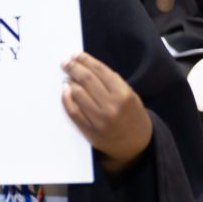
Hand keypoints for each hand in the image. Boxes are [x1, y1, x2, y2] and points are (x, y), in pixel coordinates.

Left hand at [62, 52, 152, 174]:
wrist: (137, 146)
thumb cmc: (132, 117)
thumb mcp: (131, 96)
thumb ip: (112, 82)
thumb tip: (87, 66)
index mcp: (124, 94)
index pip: (100, 71)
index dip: (86, 60)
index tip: (77, 55)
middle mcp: (112, 106)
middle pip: (87, 80)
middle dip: (74, 68)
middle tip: (66, 62)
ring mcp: (99, 120)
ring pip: (78, 93)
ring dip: (70, 82)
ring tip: (67, 76)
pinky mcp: (90, 130)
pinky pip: (73, 111)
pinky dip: (66, 98)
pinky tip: (65, 91)